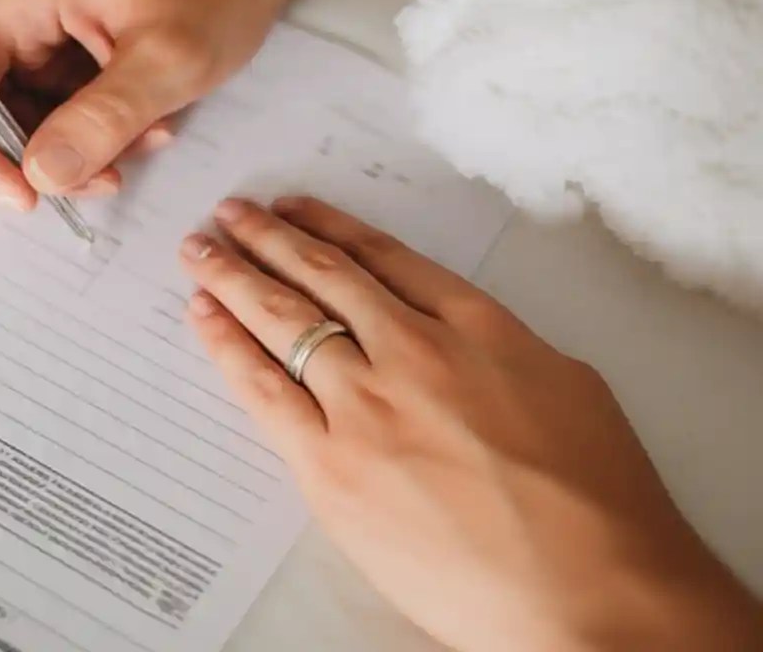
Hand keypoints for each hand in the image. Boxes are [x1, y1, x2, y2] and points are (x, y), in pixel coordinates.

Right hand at [0, 0, 371, 209]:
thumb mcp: (169, 59)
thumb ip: (102, 120)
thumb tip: (41, 177)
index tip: (23, 196)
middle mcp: (9, 14)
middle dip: (17, 163)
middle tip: (83, 185)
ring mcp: (31, 38)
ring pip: (7, 125)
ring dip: (62, 158)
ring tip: (133, 151)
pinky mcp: (57, 60)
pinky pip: (45, 120)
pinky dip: (85, 143)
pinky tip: (139, 134)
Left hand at [180, 197, 762, 651]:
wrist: (588, 590)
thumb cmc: (598, 504)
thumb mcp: (566, 387)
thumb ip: (493, 351)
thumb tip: (448, 341)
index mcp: (477, 327)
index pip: (384, 259)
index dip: (330, 228)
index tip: (294, 209)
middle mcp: (414, 351)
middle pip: (323, 277)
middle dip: (269, 238)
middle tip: (231, 214)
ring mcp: (367, 406)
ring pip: (283, 320)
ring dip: (233, 277)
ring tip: (200, 250)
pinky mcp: (331, 466)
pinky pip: (263, 390)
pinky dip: (227, 346)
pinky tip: (204, 317)